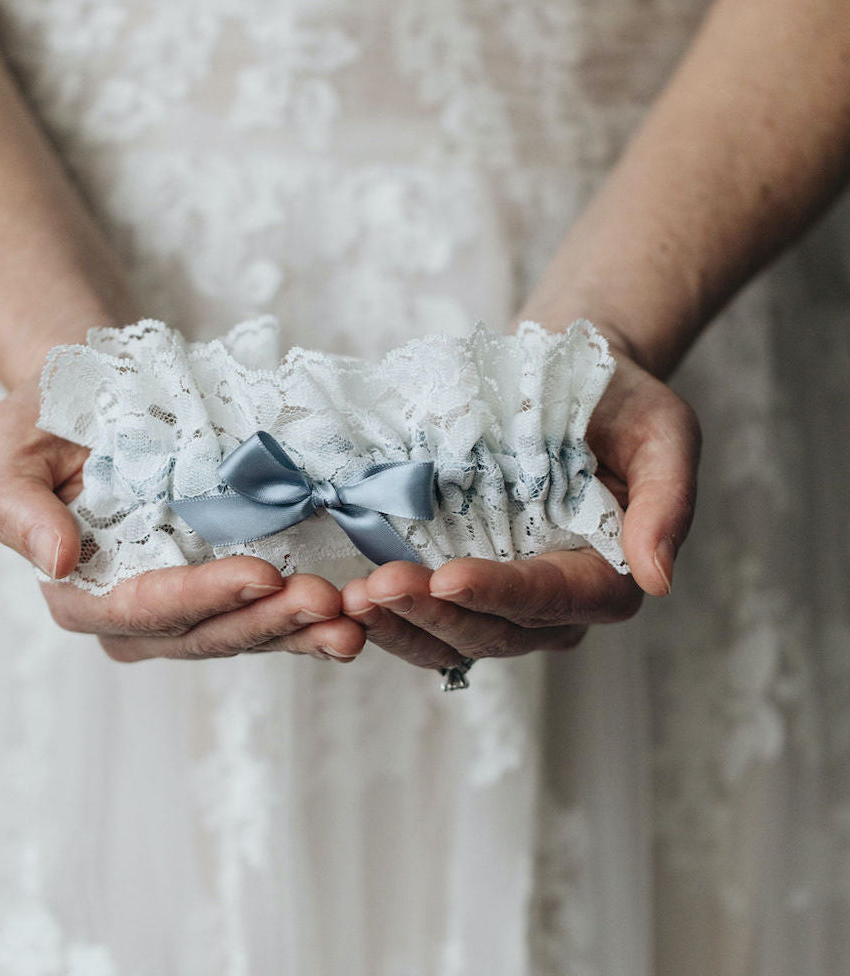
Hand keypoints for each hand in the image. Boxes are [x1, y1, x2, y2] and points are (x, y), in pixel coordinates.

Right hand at [0, 377, 364, 662]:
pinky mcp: (223, 592)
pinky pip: (264, 616)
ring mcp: (184, 610)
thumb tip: (56, 559)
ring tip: (351, 621)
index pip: (144, 608)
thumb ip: (18, 507)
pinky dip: (307, 623)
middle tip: (328, 603)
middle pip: (205, 632)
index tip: (261, 575)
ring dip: (300, 632)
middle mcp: (133, 617)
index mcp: (81, 591)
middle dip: (268, 621)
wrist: (98, 407)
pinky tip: (351, 620)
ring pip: (243, 634)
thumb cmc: (48, 422)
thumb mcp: (9, 448)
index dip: (203, 596)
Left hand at [340, 343, 700, 668]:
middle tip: (378, 587)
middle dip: (433, 613)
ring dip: (401, 625)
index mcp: (605, 577)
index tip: (448, 577)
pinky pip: (426, 615)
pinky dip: (389, 616)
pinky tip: (348, 600)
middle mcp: (553, 606)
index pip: (550, 600)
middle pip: (493, 632)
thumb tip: (659, 578)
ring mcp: (502, 600)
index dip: (500, 594)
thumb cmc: (618, 402)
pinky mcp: (461, 583)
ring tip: (352, 600)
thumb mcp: (663, 432)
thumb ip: (667, 501)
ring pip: (451, 637)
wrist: (565, 379)